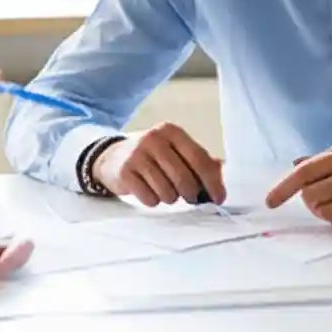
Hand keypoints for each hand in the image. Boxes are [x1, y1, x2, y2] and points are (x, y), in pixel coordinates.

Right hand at [93, 123, 224, 206]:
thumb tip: (221, 178)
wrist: (111, 157)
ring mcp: (137, 155)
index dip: (212, 182)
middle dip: (191, 194)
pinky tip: (148, 190)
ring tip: (163, 189)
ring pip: (167, 192)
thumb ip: (200, 162)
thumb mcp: (175, 151)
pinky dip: (153, 200)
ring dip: (170, 198)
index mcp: (172, 131)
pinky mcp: (125, 172)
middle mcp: (154, 139)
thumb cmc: (152, 157)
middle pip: (184, 179)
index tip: (219, 198)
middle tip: (189, 197)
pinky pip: (149, 198)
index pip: (199, 158)